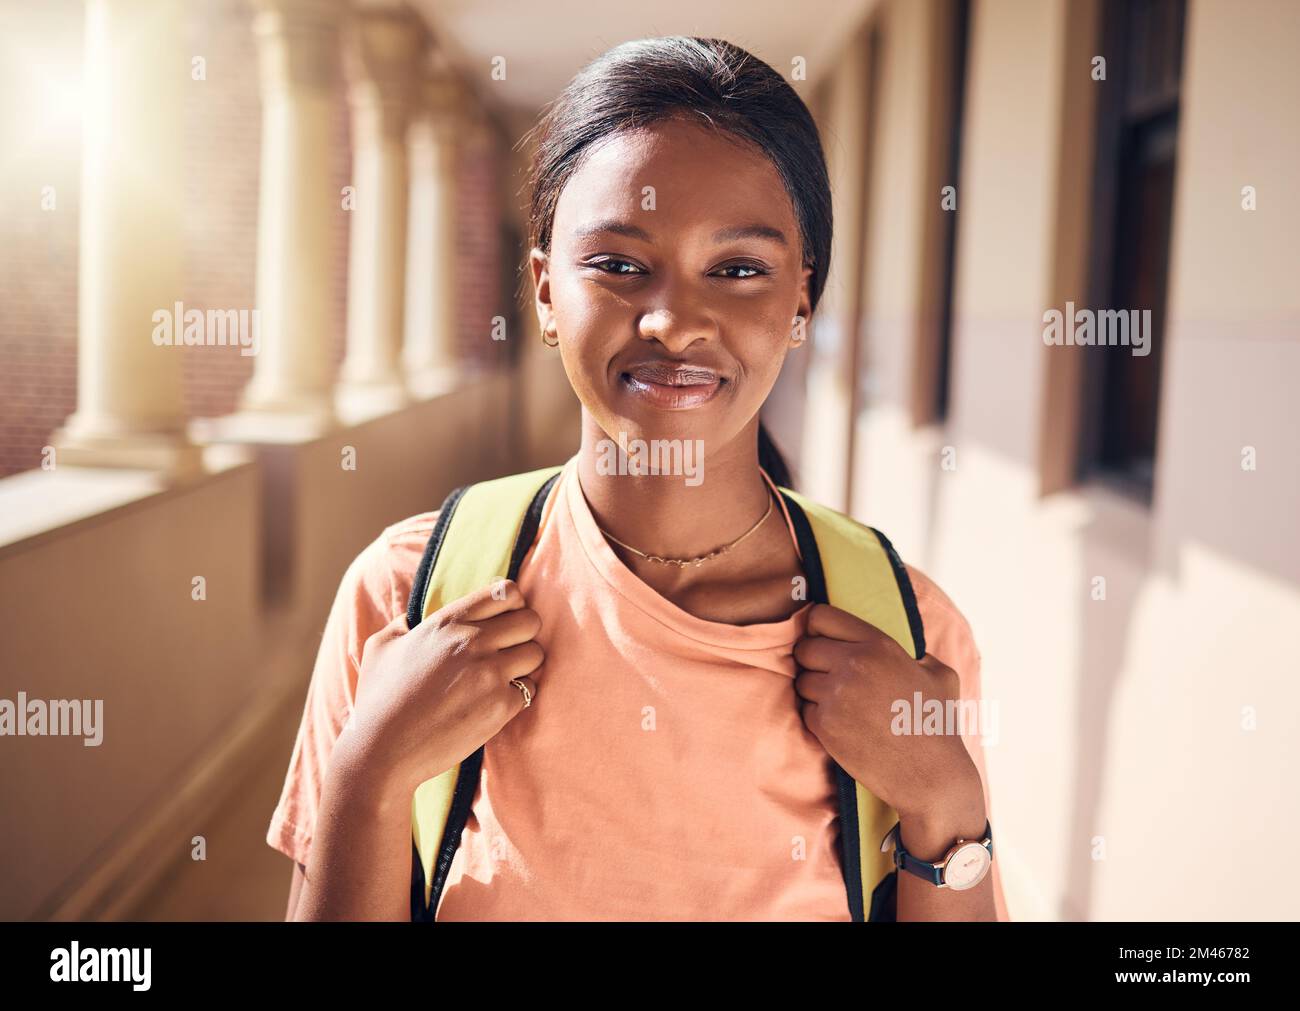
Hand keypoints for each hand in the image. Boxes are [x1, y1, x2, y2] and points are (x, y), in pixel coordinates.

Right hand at [341, 578, 544, 797]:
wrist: (382, 752)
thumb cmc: (378, 700)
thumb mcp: (380, 647)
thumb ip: (402, 624)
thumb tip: (412, 617)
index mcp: (447, 622)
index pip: (506, 592)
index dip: (513, 603)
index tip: (504, 618)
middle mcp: (473, 642)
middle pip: (530, 620)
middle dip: (524, 633)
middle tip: (508, 650)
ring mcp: (490, 674)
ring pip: (536, 654)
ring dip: (525, 665)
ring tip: (504, 677)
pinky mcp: (500, 707)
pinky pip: (531, 690)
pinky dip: (519, 696)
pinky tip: (496, 703)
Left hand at [793, 603, 981, 819]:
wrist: (930, 775)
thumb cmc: (937, 724)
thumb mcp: (939, 675)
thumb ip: (918, 654)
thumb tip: (910, 651)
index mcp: (879, 645)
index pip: (822, 616)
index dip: (818, 628)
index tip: (824, 641)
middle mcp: (853, 664)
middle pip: (804, 649)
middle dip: (813, 662)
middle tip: (831, 678)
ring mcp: (836, 695)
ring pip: (801, 681)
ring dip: (814, 692)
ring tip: (842, 705)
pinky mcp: (825, 725)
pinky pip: (805, 710)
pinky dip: (818, 718)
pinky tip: (843, 727)